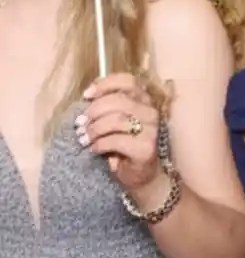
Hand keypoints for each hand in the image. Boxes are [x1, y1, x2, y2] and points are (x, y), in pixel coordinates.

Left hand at [76, 73, 163, 192]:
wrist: (140, 176)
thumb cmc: (123, 146)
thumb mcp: (115, 121)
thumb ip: (107, 105)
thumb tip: (88, 94)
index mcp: (144, 100)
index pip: (128, 81)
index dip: (105, 84)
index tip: (87, 95)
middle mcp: (151, 112)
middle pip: (118, 100)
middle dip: (93, 111)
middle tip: (80, 124)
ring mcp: (152, 130)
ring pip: (116, 120)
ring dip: (94, 129)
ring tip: (85, 138)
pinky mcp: (146, 148)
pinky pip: (116, 140)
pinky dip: (100, 144)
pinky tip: (94, 150)